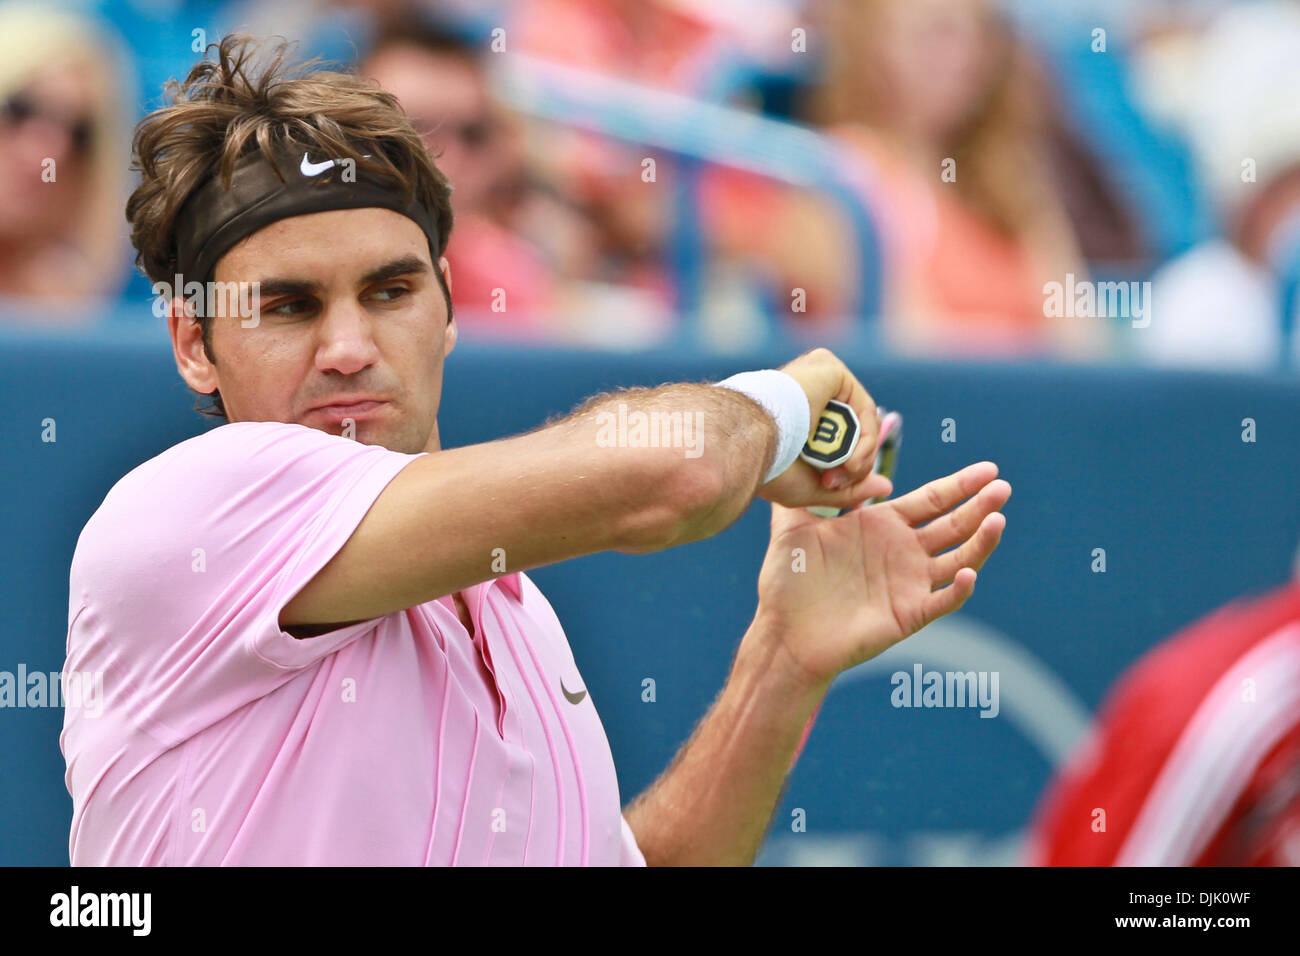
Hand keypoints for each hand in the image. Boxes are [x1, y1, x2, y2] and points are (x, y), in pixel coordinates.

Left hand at [744, 462, 1010, 686]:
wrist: (783, 632)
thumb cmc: (787, 583)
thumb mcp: (792, 527)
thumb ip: (803, 493)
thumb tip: (804, 454)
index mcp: (883, 526)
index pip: (932, 500)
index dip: (961, 484)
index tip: (990, 468)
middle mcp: (903, 552)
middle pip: (953, 524)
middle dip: (980, 505)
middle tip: (1002, 487)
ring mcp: (909, 584)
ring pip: (957, 559)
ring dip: (980, 542)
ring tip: (997, 520)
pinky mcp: (907, 615)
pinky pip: (941, 601)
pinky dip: (957, 589)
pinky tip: (967, 574)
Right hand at [758, 348, 881, 507]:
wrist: (751, 444)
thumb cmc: (770, 467)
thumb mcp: (813, 487)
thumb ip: (849, 487)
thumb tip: (886, 486)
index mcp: (794, 413)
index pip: (837, 438)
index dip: (846, 465)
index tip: (832, 485)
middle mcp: (806, 390)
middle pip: (853, 430)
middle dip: (854, 464)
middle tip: (833, 482)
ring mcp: (818, 375)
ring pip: (861, 420)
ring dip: (861, 456)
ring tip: (841, 473)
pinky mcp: (830, 368)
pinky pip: (862, 407)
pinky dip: (865, 438)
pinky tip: (849, 458)